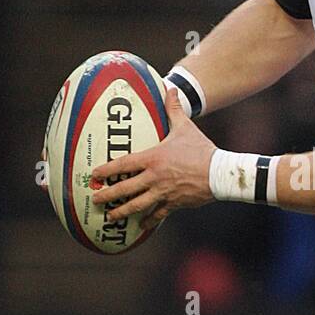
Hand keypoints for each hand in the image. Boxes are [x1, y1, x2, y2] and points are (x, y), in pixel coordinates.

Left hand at [89, 88, 215, 226]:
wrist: (220, 173)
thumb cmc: (202, 150)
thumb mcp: (185, 127)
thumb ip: (174, 109)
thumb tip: (171, 88)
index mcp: (153, 159)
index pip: (124, 165)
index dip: (107, 170)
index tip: (94, 174)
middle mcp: (154, 178)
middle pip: (125, 189)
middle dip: (108, 195)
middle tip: (95, 199)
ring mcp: (164, 193)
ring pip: (138, 205)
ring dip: (122, 212)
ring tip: (111, 216)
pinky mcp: (175, 204)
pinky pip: (158, 214)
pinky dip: (149, 220)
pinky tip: (141, 225)